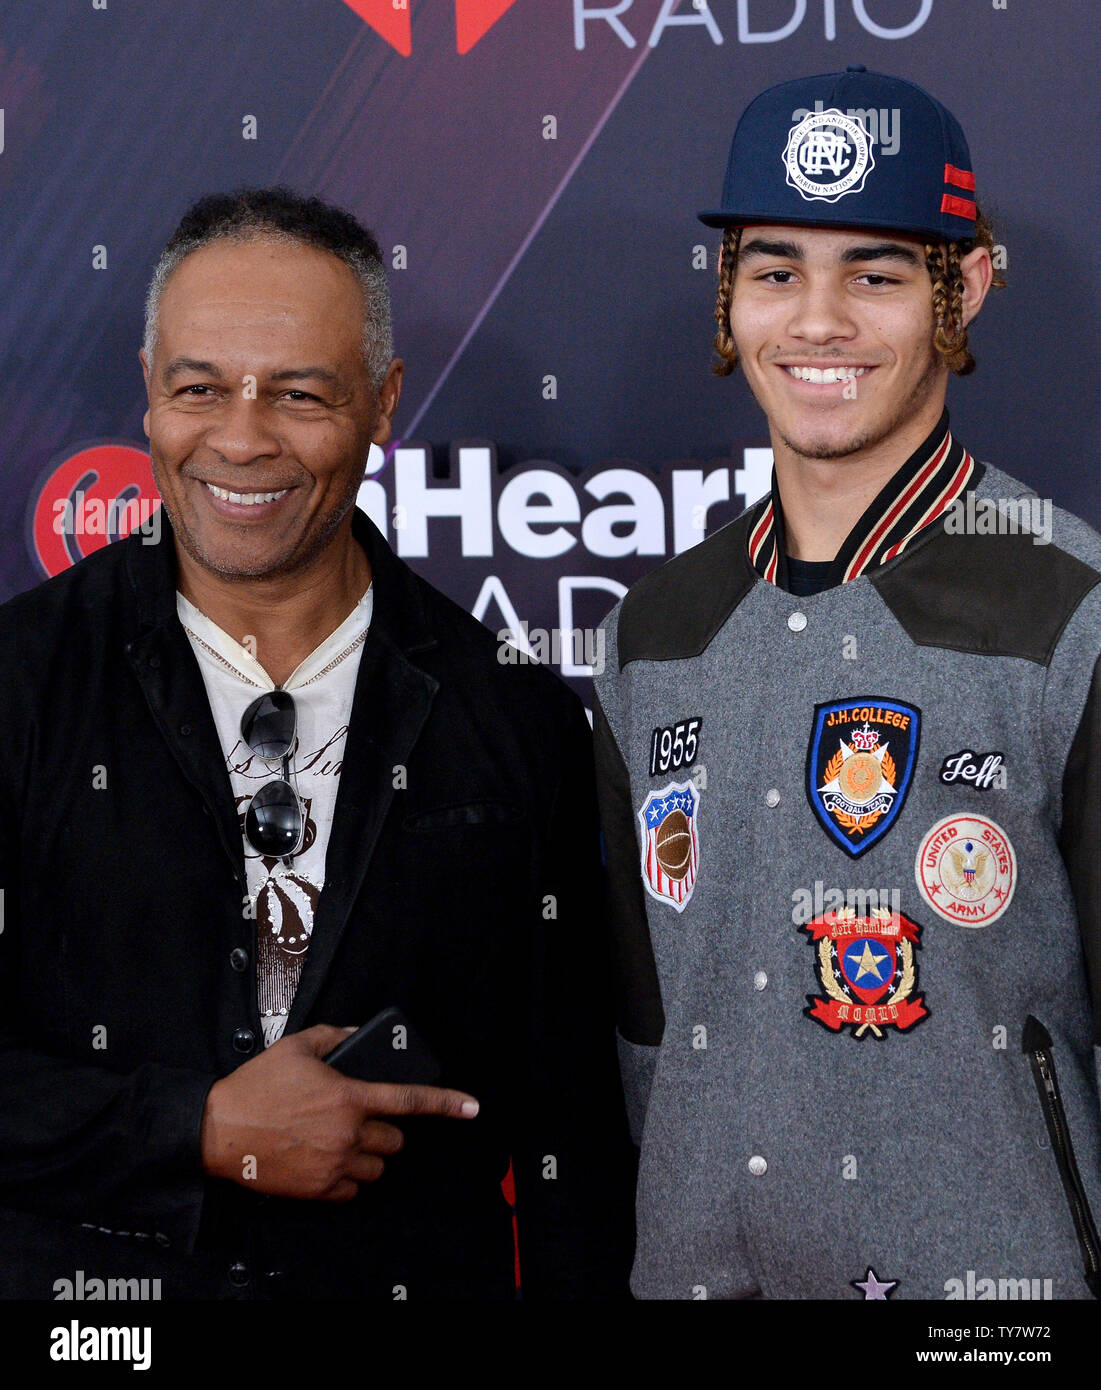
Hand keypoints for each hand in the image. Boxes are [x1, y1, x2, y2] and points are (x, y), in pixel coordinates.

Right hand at [199, 1023, 478, 1200]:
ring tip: (339, 1142)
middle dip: (382, 1130)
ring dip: (367, 1156)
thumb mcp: (296, 1046)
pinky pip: (353, 1191)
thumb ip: (334, 1035)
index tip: (472, 1108)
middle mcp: (348, 1134)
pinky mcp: (318, 1190)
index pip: (409, 1102)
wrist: (217, 1130)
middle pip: (394, 1141)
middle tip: (356, 1120)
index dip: (446, 1104)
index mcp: (349, 1096)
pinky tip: (326, 1161)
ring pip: (377, 1168)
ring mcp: (334, 1165)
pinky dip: (346, 1179)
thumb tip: (356, 1034)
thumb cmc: (254, 1087)